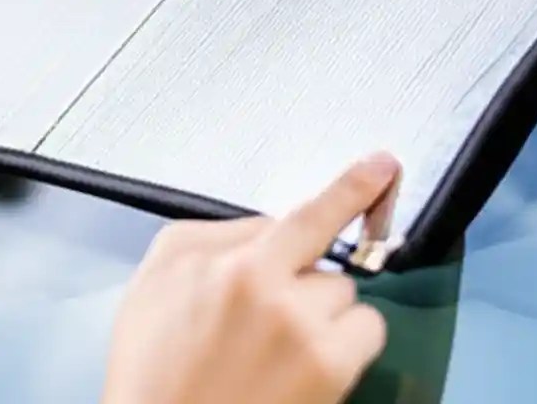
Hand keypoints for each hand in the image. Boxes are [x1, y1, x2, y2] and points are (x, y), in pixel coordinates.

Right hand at [102, 153, 400, 403]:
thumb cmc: (152, 367)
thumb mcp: (157, 280)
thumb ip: (217, 239)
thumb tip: (270, 229)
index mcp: (232, 267)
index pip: (306, 215)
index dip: (351, 187)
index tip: (384, 164)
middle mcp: (273, 294)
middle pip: (323, 261)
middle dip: (301, 282)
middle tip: (265, 320)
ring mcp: (307, 335)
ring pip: (345, 295)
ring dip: (323, 314)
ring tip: (277, 350)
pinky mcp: (330, 372)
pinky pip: (366, 331)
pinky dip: (346, 343)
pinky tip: (305, 365)